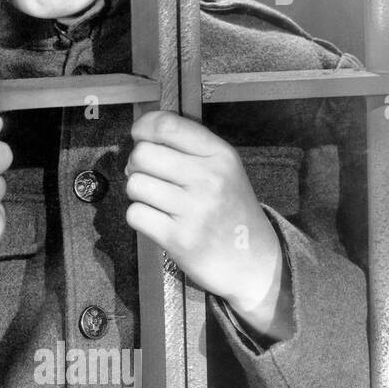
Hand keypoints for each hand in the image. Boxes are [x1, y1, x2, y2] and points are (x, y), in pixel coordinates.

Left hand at [124, 111, 285, 333]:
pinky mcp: (178, 238)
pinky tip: (159, 220)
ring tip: (158, 201)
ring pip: (134, 184)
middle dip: (137, 164)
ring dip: (138, 193)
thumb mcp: (224, 169)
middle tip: (151, 176)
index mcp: (220, 155)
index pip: (167, 126)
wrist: (253, 261)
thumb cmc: (230, 210)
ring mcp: (193, 210)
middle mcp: (208, 179)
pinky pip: (135, 214)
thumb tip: (141, 132)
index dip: (144, 127)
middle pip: (142, 154)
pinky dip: (140, 217)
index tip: (139, 135)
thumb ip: (188, 147)